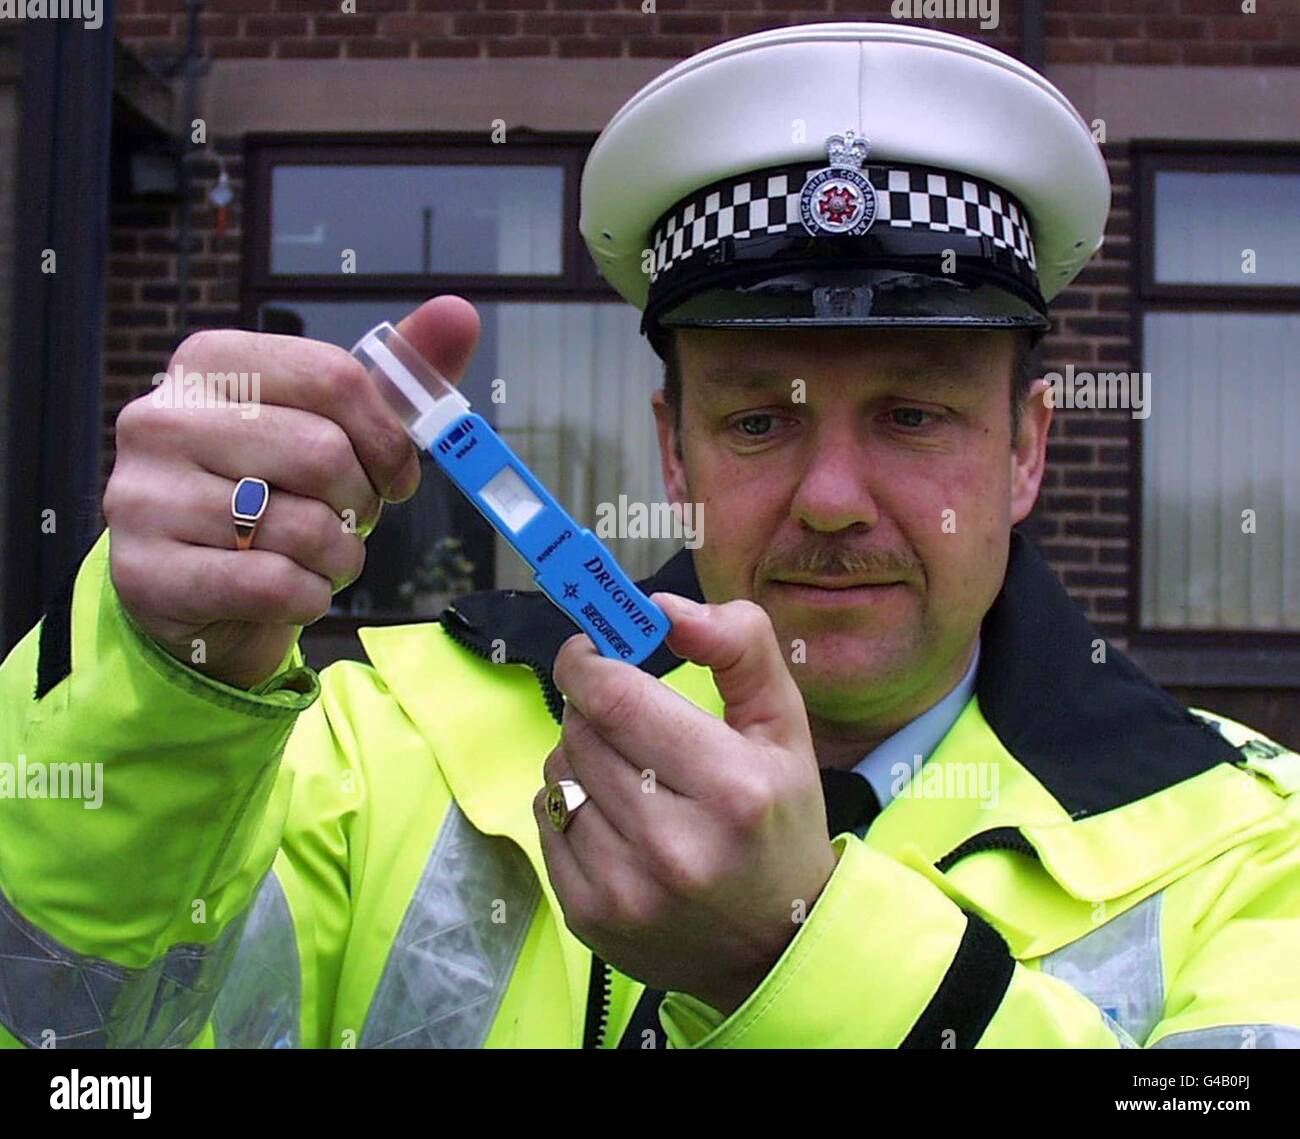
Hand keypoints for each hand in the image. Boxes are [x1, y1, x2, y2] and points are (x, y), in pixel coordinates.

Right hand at [103, 295, 479, 688]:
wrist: (198, 589)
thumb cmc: (275, 495)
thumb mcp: (334, 428)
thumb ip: (396, 376)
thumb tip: (458, 313)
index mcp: (211, 364)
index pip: (333, 377)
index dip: (387, 437)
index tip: (396, 475)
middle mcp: (162, 419)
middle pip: (321, 453)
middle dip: (361, 502)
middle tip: (349, 521)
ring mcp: (143, 495)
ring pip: (302, 528)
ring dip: (339, 556)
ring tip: (319, 556)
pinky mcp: (147, 572)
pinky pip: (273, 586)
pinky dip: (309, 596)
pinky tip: (293, 589)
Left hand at [535, 592, 837, 1016]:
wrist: (775, 946)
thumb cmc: (779, 822)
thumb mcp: (784, 726)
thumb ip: (739, 646)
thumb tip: (662, 607)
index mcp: (732, 788)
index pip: (616, 697)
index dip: (588, 660)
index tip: (590, 651)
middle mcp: (674, 845)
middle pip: (581, 731)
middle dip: (592, 706)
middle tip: (623, 715)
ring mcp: (625, 888)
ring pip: (556, 772)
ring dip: (580, 755)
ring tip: (629, 773)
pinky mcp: (589, 916)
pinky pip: (545, 820)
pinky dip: (569, 803)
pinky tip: (614, 817)